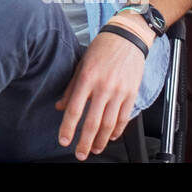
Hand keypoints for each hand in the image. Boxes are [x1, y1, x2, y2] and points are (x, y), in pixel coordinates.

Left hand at [55, 20, 148, 159]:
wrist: (127, 37)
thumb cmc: (101, 48)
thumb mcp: (81, 64)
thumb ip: (71, 88)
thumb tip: (60, 107)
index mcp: (87, 78)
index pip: (75, 109)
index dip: (68, 128)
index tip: (63, 140)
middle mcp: (103, 86)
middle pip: (92, 122)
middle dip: (84, 142)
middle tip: (80, 154)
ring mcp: (119, 91)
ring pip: (109, 124)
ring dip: (101, 140)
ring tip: (94, 149)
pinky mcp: (131, 94)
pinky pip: (123, 118)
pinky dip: (117, 131)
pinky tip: (110, 137)